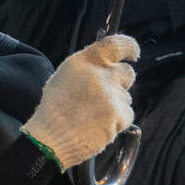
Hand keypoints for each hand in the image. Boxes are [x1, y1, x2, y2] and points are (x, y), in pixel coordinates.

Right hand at [22, 34, 138, 170]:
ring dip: (116, 105)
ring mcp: (110, 95)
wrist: (50, 140)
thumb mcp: (64, 77)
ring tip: (94, 115)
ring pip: (126, 97)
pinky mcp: (118, 115)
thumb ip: (88, 67)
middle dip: (122, 83)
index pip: (116, 44)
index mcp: (83, 62)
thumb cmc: (55, 110)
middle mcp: (99, 74)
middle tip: (107, 95)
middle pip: (128, 73)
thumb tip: (111, 65)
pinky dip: (117, 121)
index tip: (134, 54)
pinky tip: (99, 126)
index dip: (130, 47)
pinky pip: (127, 114)